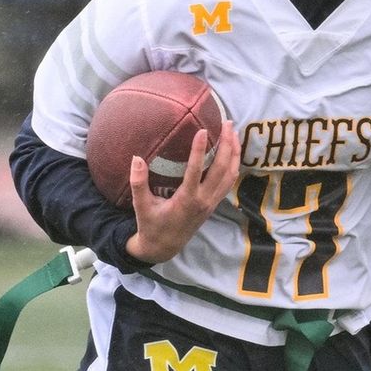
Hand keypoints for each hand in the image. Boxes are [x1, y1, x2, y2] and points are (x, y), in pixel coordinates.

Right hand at [126, 121, 240, 262]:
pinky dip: (233, 164)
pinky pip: (229, 181)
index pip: (195, 171)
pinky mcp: (214, 203)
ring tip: (233, 132)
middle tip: (227, 123)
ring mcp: (212, 202)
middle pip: (221, 169)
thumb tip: (136, 158)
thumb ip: (138, 183)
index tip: (202, 130)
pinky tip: (232, 152)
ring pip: (230, 174)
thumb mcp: (141, 206)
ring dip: (234, 153)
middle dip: (226, 145)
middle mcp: (203, 200)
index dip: (199, 150)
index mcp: (186, 200)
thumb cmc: (151, 225)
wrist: (164, 247)